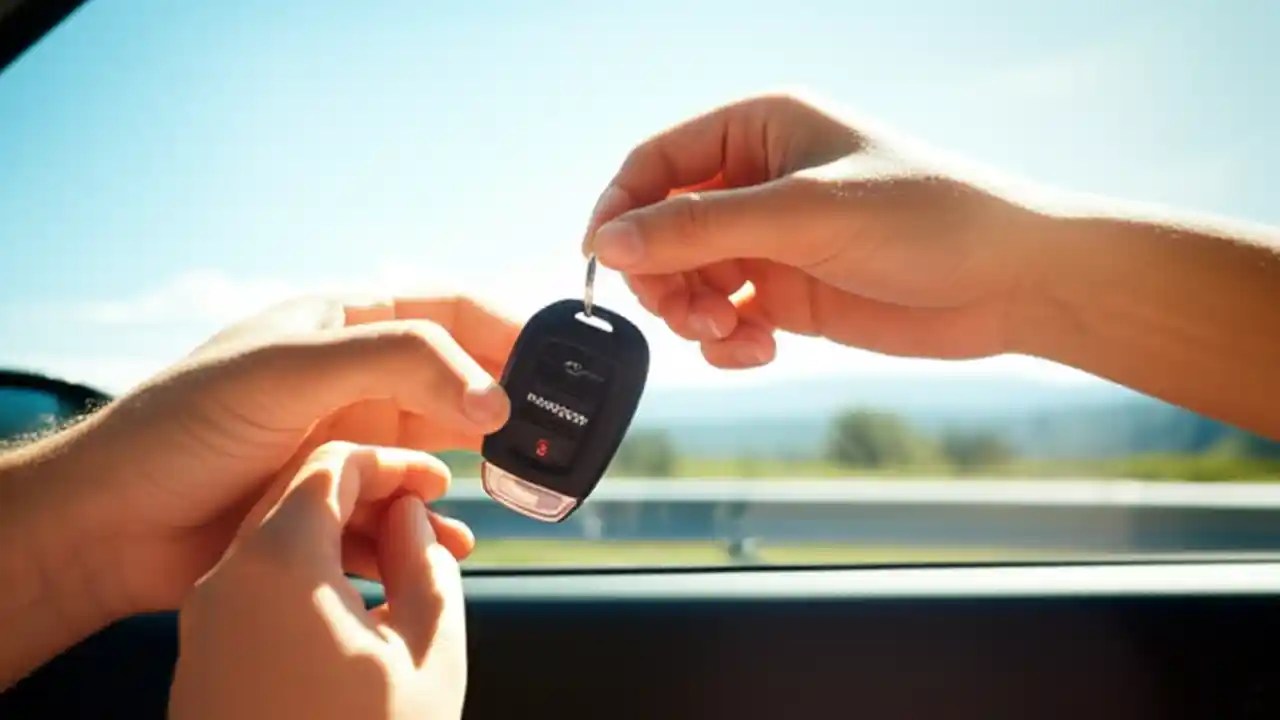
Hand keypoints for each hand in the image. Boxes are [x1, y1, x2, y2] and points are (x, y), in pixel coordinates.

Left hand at [42, 294, 517, 618]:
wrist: (111, 524)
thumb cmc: (181, 426)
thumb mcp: (292, 370)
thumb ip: (399, 365)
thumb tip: (493, 395)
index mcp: (344, 327)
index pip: (449, 311)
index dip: (508, 329)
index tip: (558, 361)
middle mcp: (355, 381)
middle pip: (457, 382)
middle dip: (504, 406)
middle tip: (546, 435)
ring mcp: (349, 444)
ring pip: (439, 452)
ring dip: (473, 471)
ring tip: (509, 488)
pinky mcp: (340, 504)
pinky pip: (408, 513)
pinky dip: (434, 528)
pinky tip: (447, 541)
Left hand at [169, 441, 466, 719]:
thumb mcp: (426, 650)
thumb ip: (428, 565)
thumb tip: (415, 523)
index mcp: (279, 562)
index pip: (333, 466)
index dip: (393, 465)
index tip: (435, 485)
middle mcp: (229, 580)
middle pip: (302, 502)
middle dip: (372, 504)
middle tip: (427, 526)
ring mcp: (208, 624)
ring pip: (282, 550)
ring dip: (344, 548)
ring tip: (406, 576)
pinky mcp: (203, 664)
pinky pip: (260, 596)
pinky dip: (310, 587)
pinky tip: (359, 617)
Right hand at [582, 93, 1045, 365]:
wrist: (1012, 281)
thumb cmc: (926, 217)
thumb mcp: (805, 214)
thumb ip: (700, 228)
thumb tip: (607, 243)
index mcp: (758, 131)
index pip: (656, 163)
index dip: (621, 210)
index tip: (602, 261)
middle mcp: (758, 183)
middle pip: (662, 229)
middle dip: (664, 277)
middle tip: (692, 314)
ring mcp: (773, 241)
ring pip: (688, 279)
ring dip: (694, 314)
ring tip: (732, 334)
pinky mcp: (791, 293)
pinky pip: (726, 318)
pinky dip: (727, 341)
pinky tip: (758, 351)